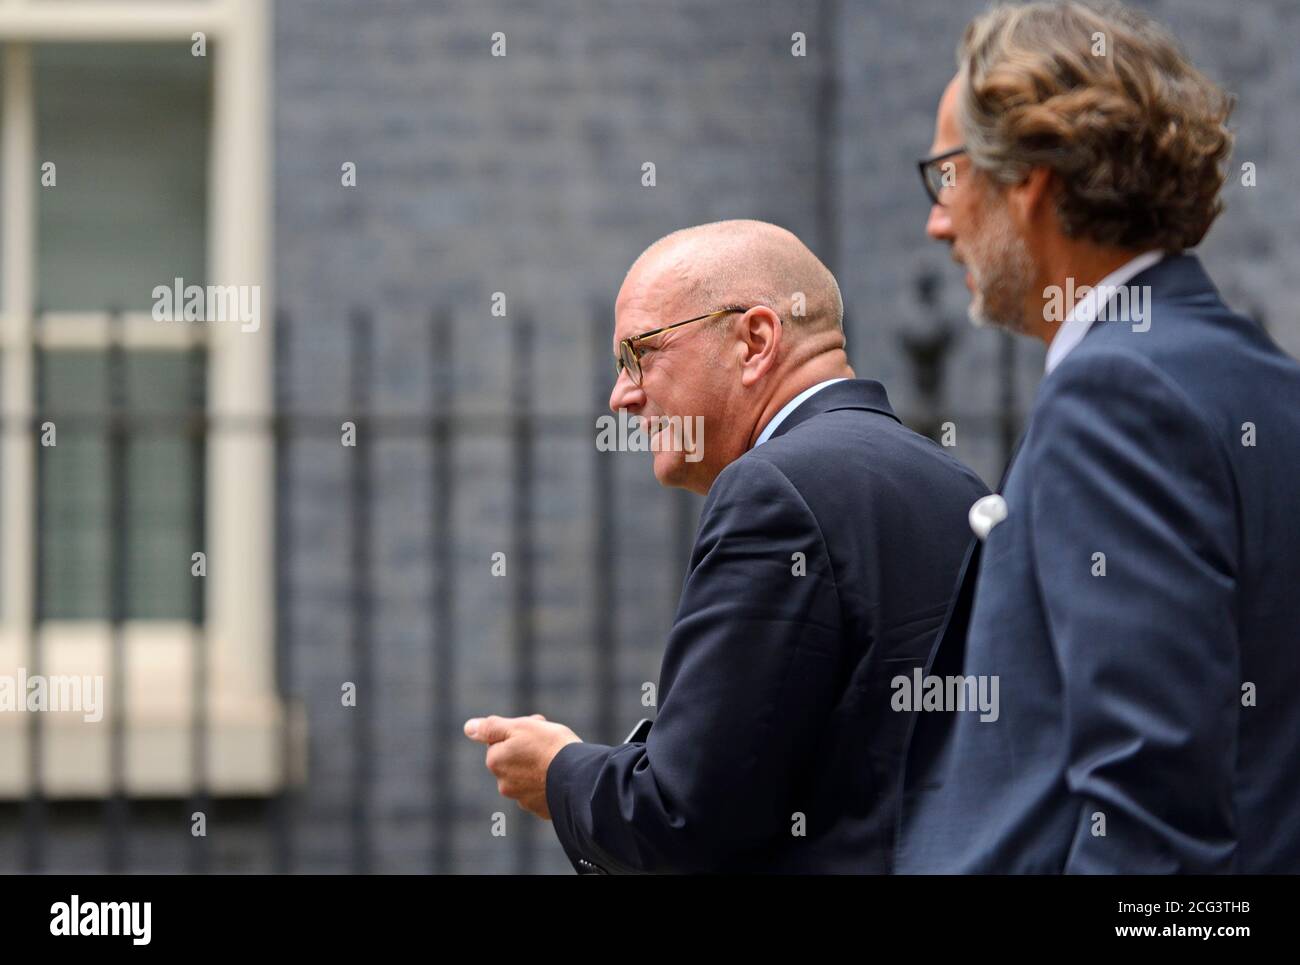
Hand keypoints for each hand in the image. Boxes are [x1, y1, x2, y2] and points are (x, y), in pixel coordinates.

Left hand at [464, 714, 581, 819]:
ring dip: (537, 768)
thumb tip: (468, 727)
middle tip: (550, 741)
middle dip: (526, 751)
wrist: (578, 778)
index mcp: (496, 762)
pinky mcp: (541, 810)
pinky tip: (563, 777)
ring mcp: (523, 800)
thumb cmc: (549, 747)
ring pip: (527, 777)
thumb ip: (491, 727)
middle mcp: (504, 784)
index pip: (501, 741)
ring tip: (560, 761)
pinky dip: (549, 784)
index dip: (519, 731)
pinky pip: (542, 792)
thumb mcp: (519, 727)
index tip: (536, 729)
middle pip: (513, 760)